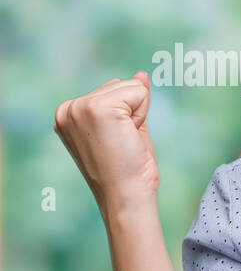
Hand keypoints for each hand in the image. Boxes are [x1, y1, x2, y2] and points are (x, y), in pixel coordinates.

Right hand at [54, 71, 159, 212]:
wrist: (127, 195)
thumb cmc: (129, 170)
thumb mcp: (128, 128)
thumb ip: (130, 101)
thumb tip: (141, 75)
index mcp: (68, 113)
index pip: (112, 91)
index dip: (127, 115)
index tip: (118, 142)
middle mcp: (68, 108)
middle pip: (121, 84)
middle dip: (133, 112)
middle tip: (124, 143)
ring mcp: (80, 107)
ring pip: (131, 87)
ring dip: (138, 115)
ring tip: (125, 141)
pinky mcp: (97, 108)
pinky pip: (139, 91)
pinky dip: (142, 115)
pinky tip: (128, 137)